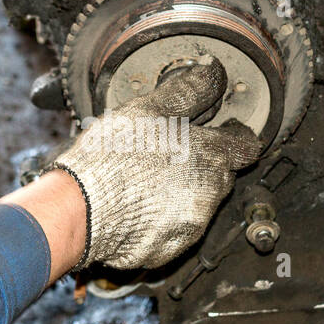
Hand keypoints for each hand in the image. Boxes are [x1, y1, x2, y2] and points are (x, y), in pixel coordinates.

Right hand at [49, 59, 261, 269]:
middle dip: (202, 163)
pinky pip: (172, 231)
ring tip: (144, 177)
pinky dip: (160, 217)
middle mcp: (208, 198)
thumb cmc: (110, 158)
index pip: (247, 146)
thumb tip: (212, 70)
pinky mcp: (166, 252)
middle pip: (220, 176)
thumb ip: (189, 90)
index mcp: (210, 159)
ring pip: (197, 204)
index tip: (224, 129)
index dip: (235, 134)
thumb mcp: (148, 109)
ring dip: (181, 191)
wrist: (77, 210)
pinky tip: (136, 202)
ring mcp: (188, 230)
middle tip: (169, 150)